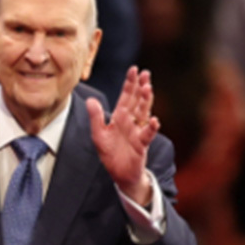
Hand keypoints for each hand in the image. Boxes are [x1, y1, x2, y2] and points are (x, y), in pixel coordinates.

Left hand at [87, 67, 159, 206]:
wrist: (120, 175)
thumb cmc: (110, 154)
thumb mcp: (98, 135)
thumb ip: (96, 118)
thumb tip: (90, 99)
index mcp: (120, 117)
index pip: (126, 96)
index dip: (130, 83)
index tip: (134, 69)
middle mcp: (131, 121)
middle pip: (137, 101)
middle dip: (141, 87)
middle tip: (146, 74)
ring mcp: (137, 132)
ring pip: (144, 113)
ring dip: (146, 101)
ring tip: (148, 89)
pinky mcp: (141, 144)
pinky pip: (147, 134)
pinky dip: (151, 128)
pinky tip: (154, 120)